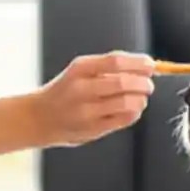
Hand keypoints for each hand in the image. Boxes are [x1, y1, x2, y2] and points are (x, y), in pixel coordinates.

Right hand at [34, 51, 155, 146]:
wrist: (39, 117)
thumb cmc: (65, 92)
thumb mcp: (79, 72)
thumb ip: (107, 68)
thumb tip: (144, 66)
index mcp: (79, 69)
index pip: (115, 61)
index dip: (138, 62)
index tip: (150, 65)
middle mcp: (81, 89)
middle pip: (123, 82)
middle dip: (143, 83)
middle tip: (148, 84)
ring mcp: (87, 111)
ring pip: (127, 103)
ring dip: (141, 99)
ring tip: (141, 98)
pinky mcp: (93, 129)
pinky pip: (124, 119)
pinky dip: (135, 113)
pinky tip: (132, 110)